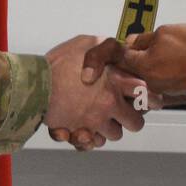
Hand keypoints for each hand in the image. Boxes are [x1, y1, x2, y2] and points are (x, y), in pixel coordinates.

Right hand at [45, 35, 150, 150]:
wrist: (33, 83)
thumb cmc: (59, 61)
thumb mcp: (87, 42)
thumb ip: (107, 47)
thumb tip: (121, 50)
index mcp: (115, 81)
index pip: (147, 94)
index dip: (152, 98)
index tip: (151, 100)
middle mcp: (109, 103)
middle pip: (136, 122)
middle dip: (130, 118)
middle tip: (121, 111)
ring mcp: (95, 120)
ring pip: (115, 135)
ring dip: (110, 128)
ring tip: (99, 116)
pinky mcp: (79, 132)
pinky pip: (93, 143)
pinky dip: (91, 138)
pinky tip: (84, 126)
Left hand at [82, 23, 185, 104]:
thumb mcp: (163, 32)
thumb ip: (142, 39)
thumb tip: (131, 42)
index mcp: (138, 65)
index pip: (110, 57)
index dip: (96, 58)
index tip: (87, 69)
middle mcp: (143, 84)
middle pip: (118, 78)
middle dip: (112, 73)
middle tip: (105, 70)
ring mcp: (155, 94)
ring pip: (132, 88)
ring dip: (129, 81)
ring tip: (135, 70)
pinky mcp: (167, 99)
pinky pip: (147, 94)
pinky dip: (144, 88)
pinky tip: (154, 76)